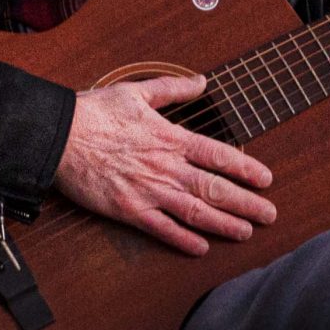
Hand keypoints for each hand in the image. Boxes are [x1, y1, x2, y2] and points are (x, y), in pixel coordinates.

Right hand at [54, 72, 276, 255]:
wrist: (59, 136)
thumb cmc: (95, 112)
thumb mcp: (137, 90)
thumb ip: (173, 88)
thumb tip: (201, 81)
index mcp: (170, 138)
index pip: (219, 155)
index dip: (246, 169)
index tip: (266, 179)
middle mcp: (166, 167)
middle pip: (215, 189)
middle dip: (247, 204)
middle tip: (270, 215)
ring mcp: (148, 191)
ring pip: (195, 212)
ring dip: (224, 224)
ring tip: (246, 233)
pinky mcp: (128, 209)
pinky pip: (162, 229)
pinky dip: (184, 240)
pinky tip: (201, 248)